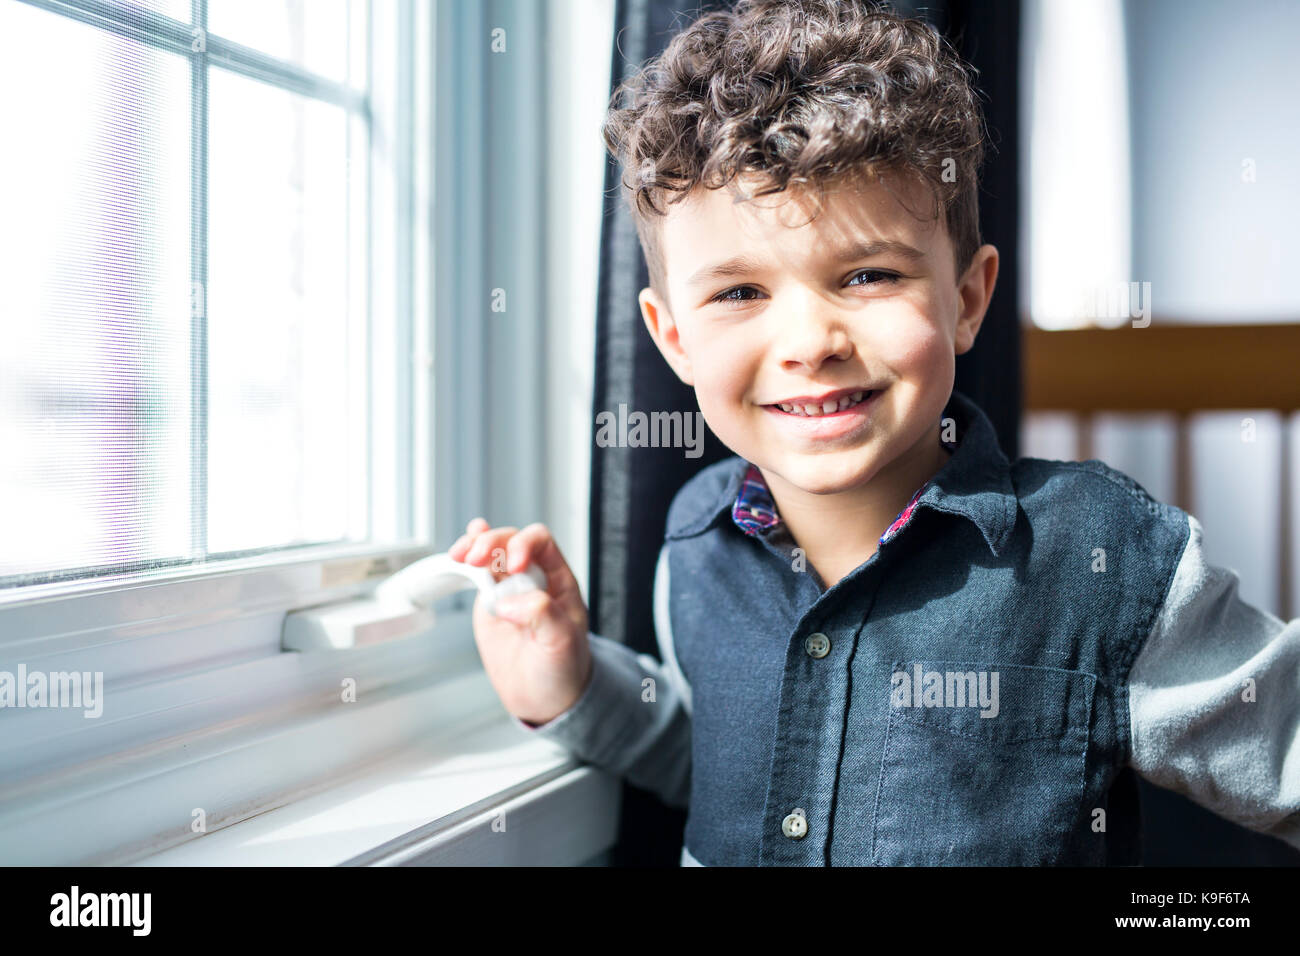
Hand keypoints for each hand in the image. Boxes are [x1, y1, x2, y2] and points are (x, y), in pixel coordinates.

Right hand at [448, 518, 592, 724]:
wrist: (543, 698)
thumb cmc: (563, 669)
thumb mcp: (562, 642)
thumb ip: (542, 613)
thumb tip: (507, 601)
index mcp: (559, 581)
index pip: (541, 543)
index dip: (524, 546)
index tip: (513, 565)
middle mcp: (533, 579)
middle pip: (511, 541)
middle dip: (492, 543)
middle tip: (476, 559)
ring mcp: (509, 589)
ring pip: (491, 553)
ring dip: (475, 546)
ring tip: (461, 555)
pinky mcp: (490, 602)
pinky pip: (478, 573)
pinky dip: (468, 557)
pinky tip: (461, 551)